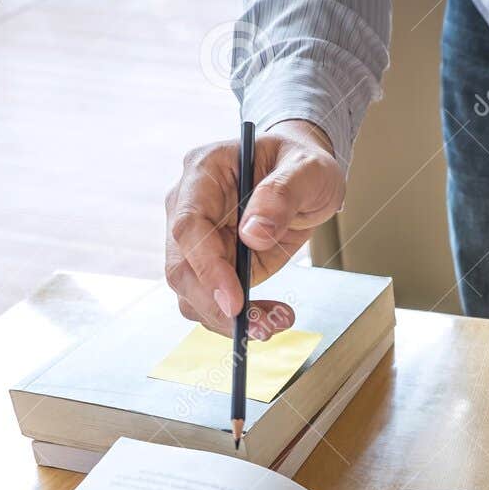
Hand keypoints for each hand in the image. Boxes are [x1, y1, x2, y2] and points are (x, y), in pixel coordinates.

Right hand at [164, 119, 345, 338]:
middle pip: (181, 268)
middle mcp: (189, 206)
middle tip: (260, 327)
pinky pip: (212, 300)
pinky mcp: (213, 264)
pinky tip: (269, 319)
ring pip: (191, 293)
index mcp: (204, 171)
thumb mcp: (307, 169)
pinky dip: (237, 318)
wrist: (304, 176)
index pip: (189, 226)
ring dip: (227, 319)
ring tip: (274, 324)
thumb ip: (282, 194)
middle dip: (216, 306)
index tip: (235, 301)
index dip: (207, 268)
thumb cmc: (302, 162)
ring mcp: (198, 239)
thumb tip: (253, 235)